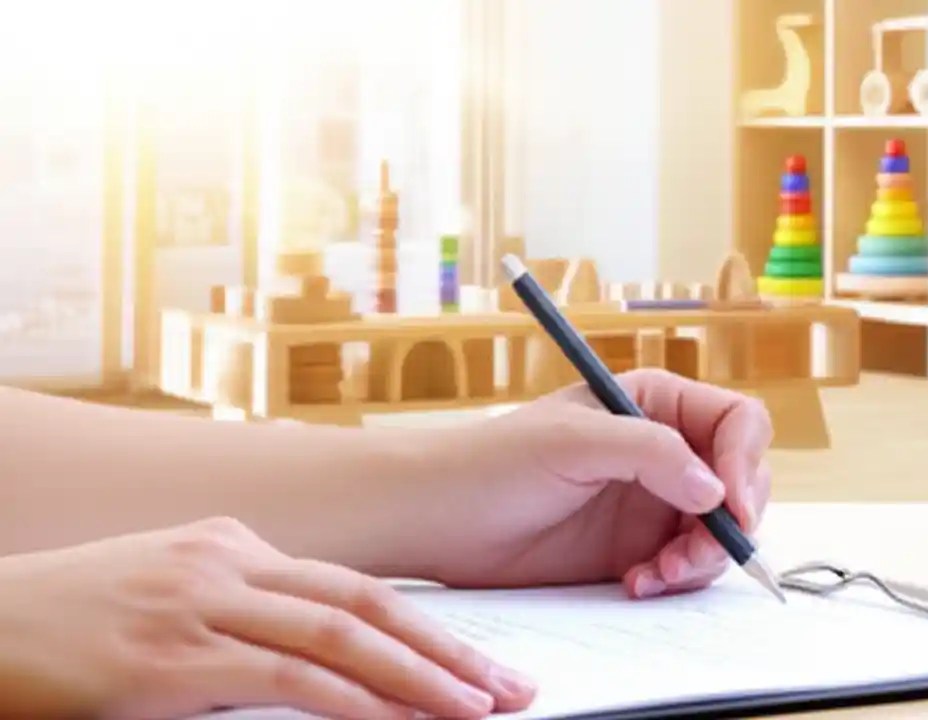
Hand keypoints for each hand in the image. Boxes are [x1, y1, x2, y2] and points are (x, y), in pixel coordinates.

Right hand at [0, 517, 534, 719]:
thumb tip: (318, 666)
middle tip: (508, 685)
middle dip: (448, 646)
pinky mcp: (169, 657)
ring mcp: (199, 603)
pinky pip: (285, 676)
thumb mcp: (167, 606)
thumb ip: (242, 622)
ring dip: (419, 676)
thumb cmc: (66, 626)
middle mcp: (227, 561)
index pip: (354, 585)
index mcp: (233, 546)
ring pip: (340, 635)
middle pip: (366, 600)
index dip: (425, 624)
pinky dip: (353, 701)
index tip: (476, 658)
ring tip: (477, 708)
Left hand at [416, 369, 773, 597]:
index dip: (745, 462)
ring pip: (719, 532)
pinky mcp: (635, 548)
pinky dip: (674, 581)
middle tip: (690, 554)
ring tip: (655, 574)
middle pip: (741, 482)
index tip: (733, 506)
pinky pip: (685, 567)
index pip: (736, 422)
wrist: (439, 520)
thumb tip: (715, 490)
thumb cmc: (492, 462)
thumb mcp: (572, 441)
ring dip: (701, 560)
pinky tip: (636, 582)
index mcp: (655, 404)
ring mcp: (652, 502)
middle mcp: (663, 451)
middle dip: (729, 524)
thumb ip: (650, 453)